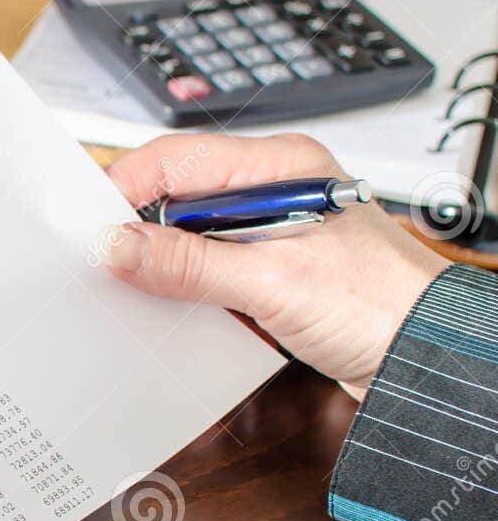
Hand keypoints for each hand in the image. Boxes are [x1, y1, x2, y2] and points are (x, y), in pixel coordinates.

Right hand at [100, 133, 446, 398]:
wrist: (427, 360)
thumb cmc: (383, 307)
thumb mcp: (273, 282)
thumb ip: (190, 264)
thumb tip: (119, 247)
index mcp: (279, 166)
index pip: (177, 160)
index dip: (126, 190)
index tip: (91, 230)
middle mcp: (270, 191)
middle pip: (175, 196)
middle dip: (136, 230)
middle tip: (103, 264)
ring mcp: (266, 233)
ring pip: (184, 236)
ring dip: (159, 265)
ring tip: (134, 291)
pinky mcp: (264, 272)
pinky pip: (202, 270)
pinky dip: (180, 289)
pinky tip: (168, 309)